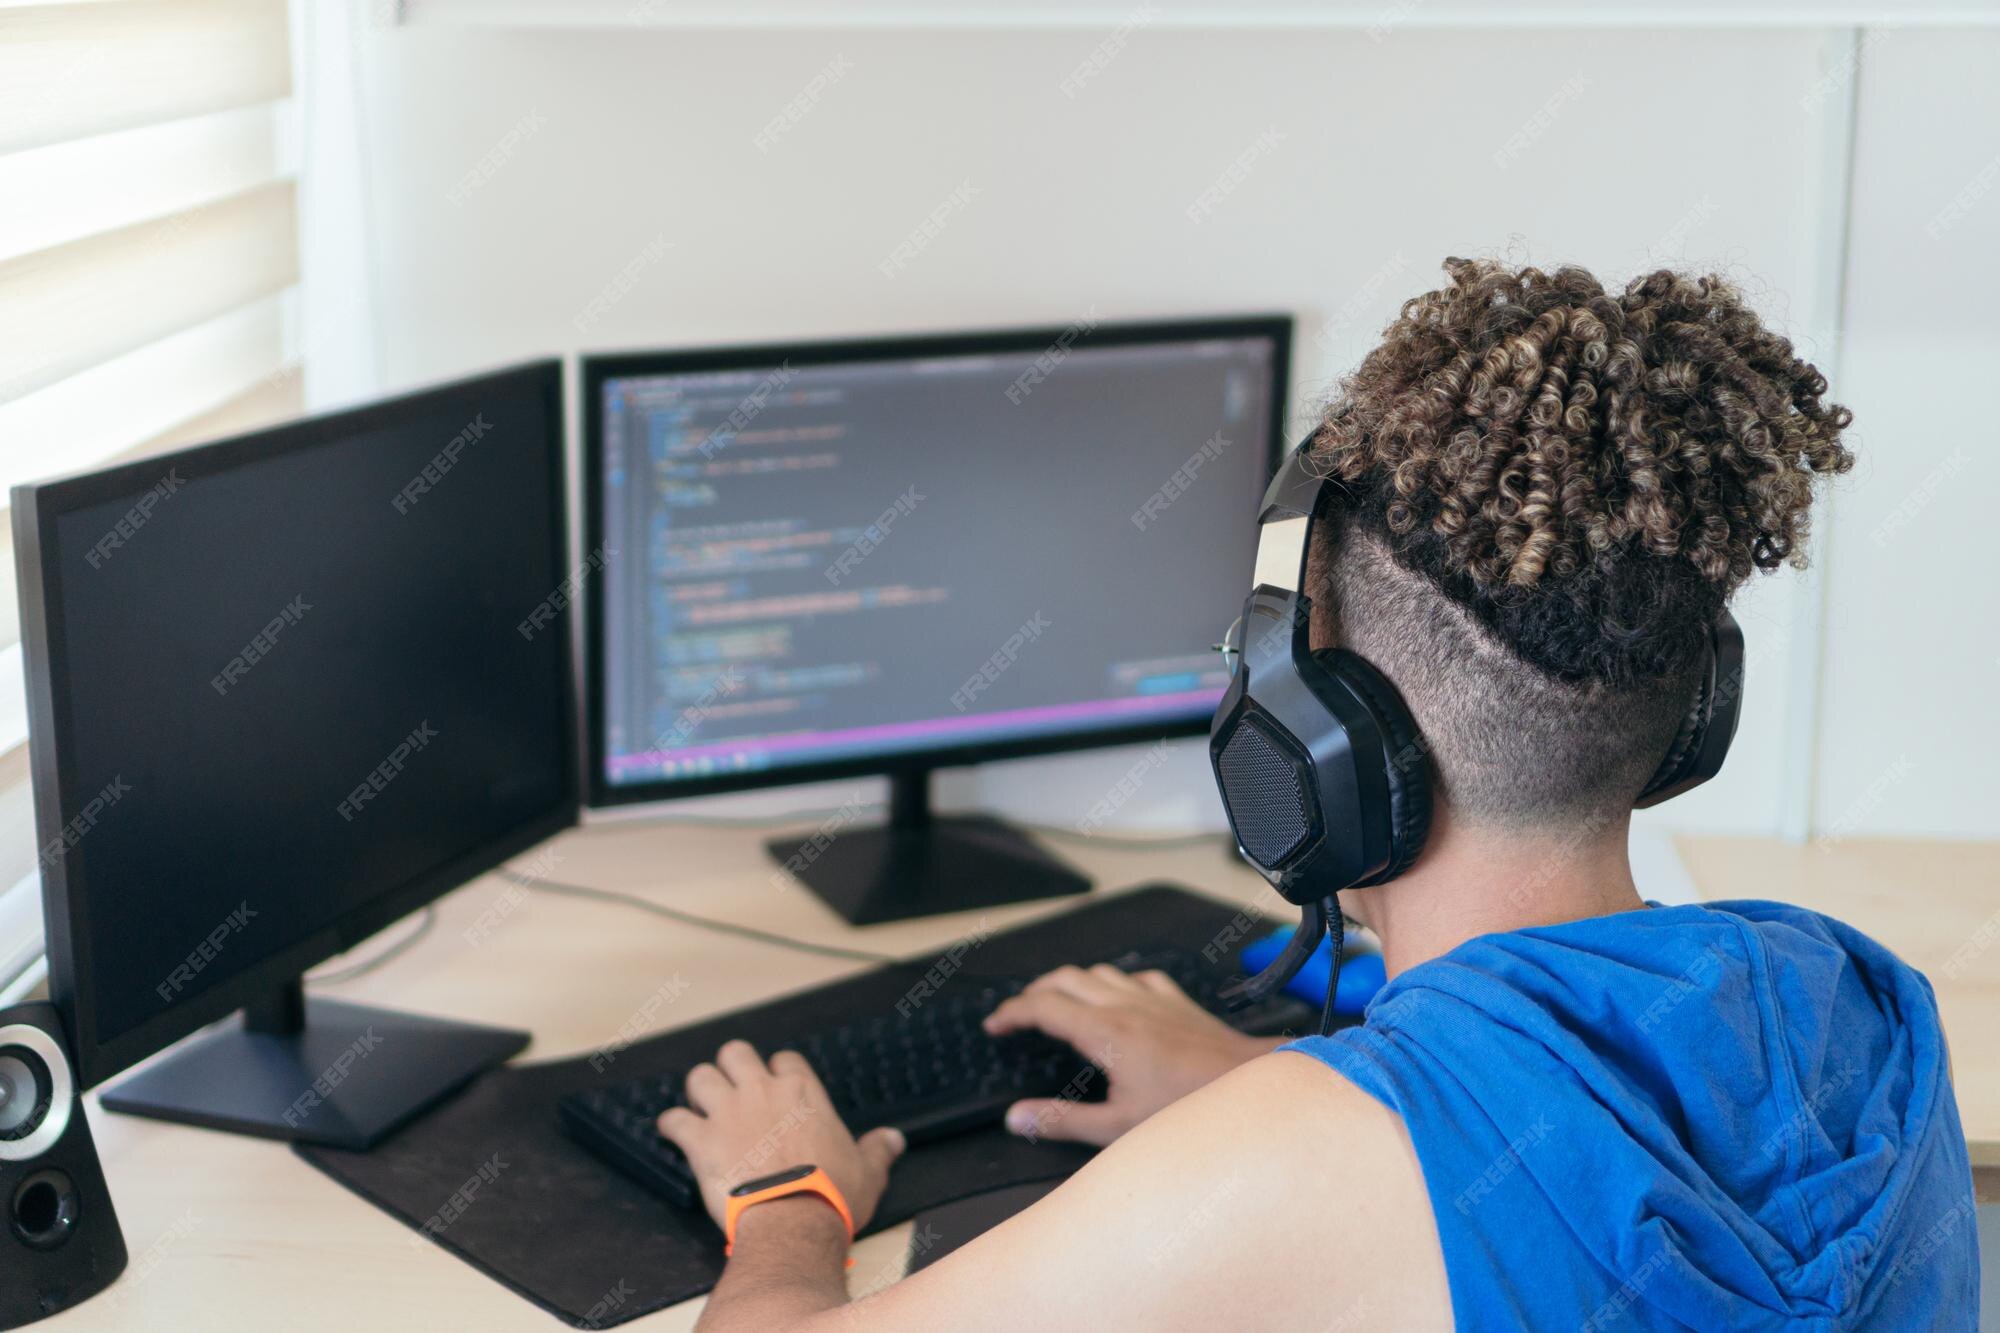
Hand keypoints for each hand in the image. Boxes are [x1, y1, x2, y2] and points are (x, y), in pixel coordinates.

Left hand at [656, 1039, 904, 1234]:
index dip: (777, 1072)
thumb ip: (878, 1149)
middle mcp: (762, 1092)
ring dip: (699, 1090)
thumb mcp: (867, 1170)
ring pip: (700, 1076)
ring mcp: (728, 1113)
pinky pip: (673, 1119)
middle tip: (732, 1090)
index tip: (777, 1088)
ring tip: (701, 1107)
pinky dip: (671, 1125)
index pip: (784, 1061)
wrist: (793, 1219)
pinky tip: (674, 1132)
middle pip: (735, 1053)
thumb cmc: (831, 1195)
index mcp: (802, 1093)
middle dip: (730, 1067)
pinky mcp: (701, 1140)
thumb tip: (894, 1140)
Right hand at [982, 963, 1273, 1146]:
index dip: (1012, 1013)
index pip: (1042, 1006)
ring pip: (1098, 971)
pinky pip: (1137, 976)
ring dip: (1070, 982)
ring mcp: (1153, 997)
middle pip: (1064, 977)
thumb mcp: (1117, 1127)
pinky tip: (1118, 999)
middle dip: (1034, 991)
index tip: (996, 1025)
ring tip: (1057, 1002)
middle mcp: (1125, 1005)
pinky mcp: (1177, 1000)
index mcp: (1105, 1032)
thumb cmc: (1189, 1107)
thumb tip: (1018, 1117)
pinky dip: (1115, 982)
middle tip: (1019, 1014)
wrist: (1247, 1085)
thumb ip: (1063, 1121)